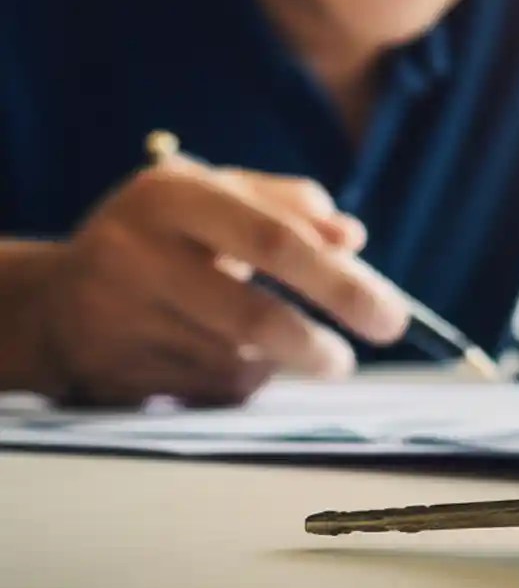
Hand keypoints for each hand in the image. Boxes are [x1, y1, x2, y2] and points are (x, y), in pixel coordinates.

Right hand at [32, 157, 408, 406]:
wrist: (58, 301)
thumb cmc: (166, 239)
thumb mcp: (216, 196)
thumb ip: (289, 207)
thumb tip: (351, 238)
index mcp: (172, 196)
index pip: (273, 240)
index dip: (339, 282)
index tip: (391, 315)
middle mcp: (137, 254)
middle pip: (254, 316)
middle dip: (316, 347)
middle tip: (348, 362)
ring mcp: (122, 318)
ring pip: (237, 362)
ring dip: (278, 365)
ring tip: (286, 349)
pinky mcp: (117, 372)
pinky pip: (210, 390)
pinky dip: (241, 382)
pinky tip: (226, 360)